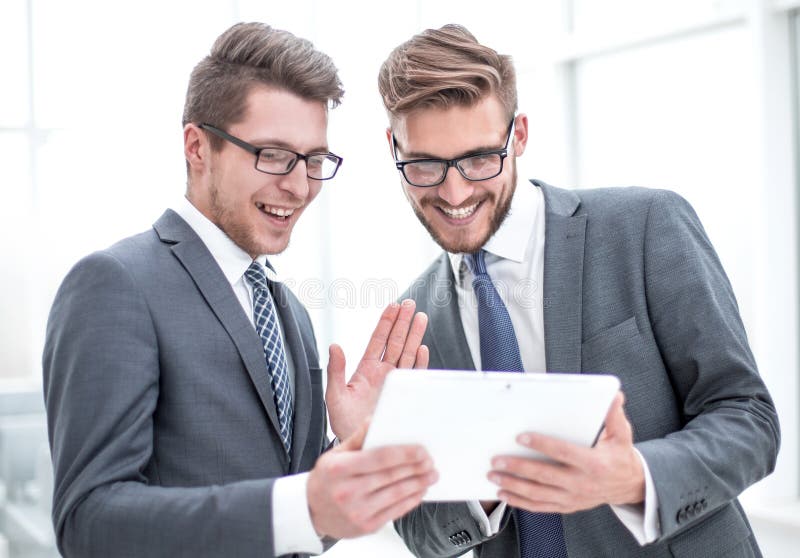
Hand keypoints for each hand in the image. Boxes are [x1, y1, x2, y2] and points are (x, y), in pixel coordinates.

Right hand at [307, 420, 437, 538]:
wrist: (312, 511)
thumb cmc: (327, 479)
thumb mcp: (335, 455)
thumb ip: (357, 438)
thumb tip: (375, 419)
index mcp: (340, 469)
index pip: (379, 458)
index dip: (404, 453)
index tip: (421, 449)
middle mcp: (347, 491)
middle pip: (390, 476)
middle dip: (415, 468)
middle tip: (430, 460)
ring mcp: (357, 511)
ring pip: (396, 495)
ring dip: (418, 484)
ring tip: (431, 475)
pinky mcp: (366, 526)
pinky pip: (395, 511)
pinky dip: (411, 500)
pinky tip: (419, 490)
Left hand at [326, 300, 428, 439]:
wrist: (359, 445)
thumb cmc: (344, 422)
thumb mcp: (334, 395)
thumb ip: (335, 370)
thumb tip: (334, 346)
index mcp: (366, 369)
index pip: (378, 340)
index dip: (386, 323)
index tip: (393, 306)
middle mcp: (382, 373)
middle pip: (396, 342)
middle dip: (403, 323)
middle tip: (410, 304)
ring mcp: (394, 383)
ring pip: (408, 354)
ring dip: (414, 336)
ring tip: (421, 317)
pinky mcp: (404, 395)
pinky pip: (414, 375)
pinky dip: (419, 362)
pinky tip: (423, 348)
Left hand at [488, 391, 643, 513]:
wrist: (629, 486)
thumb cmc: (620, 457)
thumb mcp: (622, 435)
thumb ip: (614, 415)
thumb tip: (614, 395)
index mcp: (593, 463)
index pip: (563, 453)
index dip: (542, 445)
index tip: (521, 437)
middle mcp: (581, 483)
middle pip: (544, 475)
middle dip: (518, 467)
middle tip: (497, 459)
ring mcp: (573, 497)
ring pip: (538, 494)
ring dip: (514, 485)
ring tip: (494, 475)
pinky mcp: (567, 506)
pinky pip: (540, 506)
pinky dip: (520, 502)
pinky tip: (505, 494)